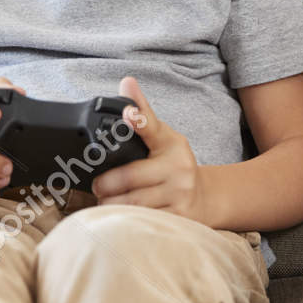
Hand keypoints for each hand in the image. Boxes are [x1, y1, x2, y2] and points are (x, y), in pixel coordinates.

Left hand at [92, 76, 213, 225]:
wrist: (204, 198)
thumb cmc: (174, 164)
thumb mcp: (163, 137)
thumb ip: (143, 114)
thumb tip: (127, 82)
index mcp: (171, 143)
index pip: (152, 128)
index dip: (138, 120)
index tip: (128, 113)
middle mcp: (178, 168)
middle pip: (129, 177)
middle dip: (105, 184)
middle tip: (97, 185)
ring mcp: (180, 194)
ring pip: (132, 203)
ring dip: (111, 203)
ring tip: (106, 200)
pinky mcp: (178, 218)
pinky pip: (141, 220)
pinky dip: (125, 219)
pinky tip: (121, 217)